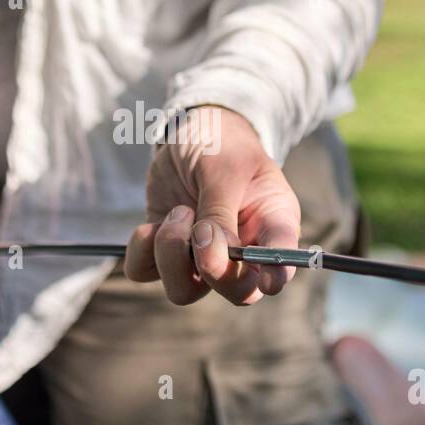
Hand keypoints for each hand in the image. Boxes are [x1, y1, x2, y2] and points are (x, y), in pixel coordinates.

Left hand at [125, 106, 300, 305]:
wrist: (191, 131)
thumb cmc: (222, 145)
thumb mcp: (225, 169)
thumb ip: (220, 210)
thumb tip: (213, 254)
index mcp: (271, 227)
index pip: (281, 267)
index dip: (274, 279)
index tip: (264, 279)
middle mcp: (241, 251)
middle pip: (236, 294)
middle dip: (213, 270)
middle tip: (202, 231)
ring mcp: (201, 255)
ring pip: (184, 292)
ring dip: (172, 256)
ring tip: (178, 213)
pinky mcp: (166, 251)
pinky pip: (146, 272)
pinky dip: (143, 251)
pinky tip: (153, 223)